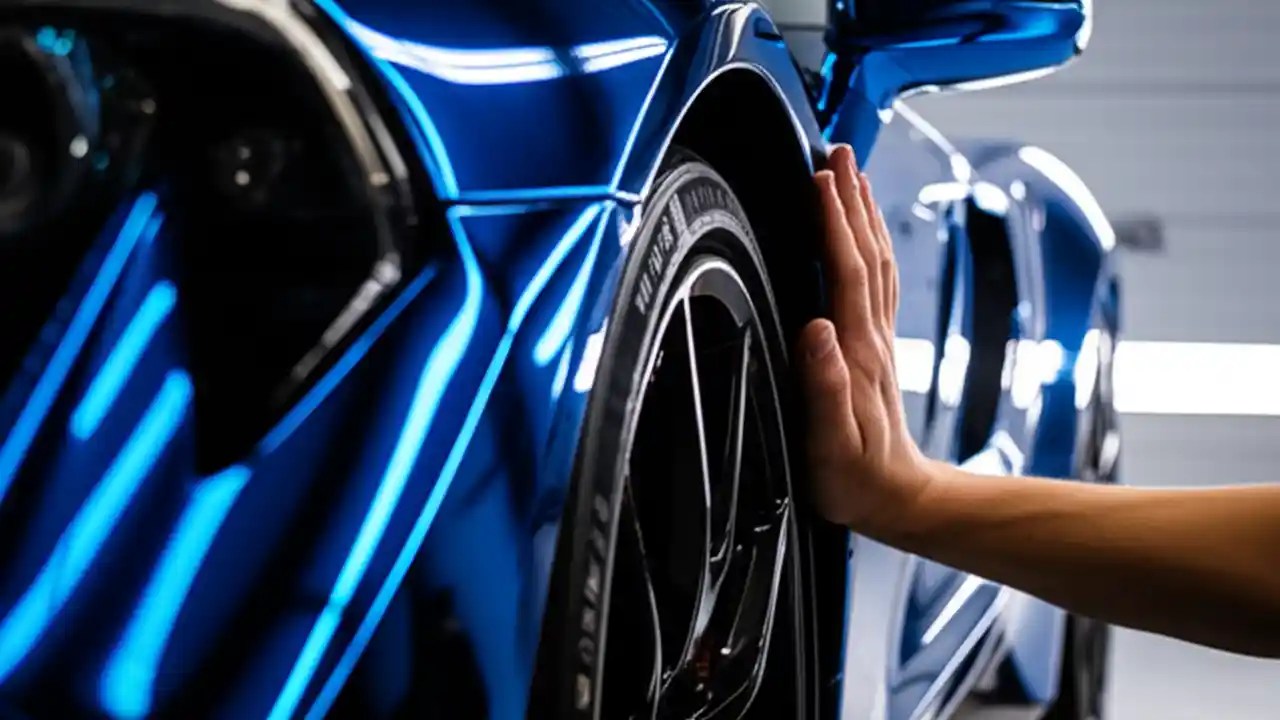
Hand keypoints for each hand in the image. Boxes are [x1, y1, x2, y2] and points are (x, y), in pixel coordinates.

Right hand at [798, 145, 933, 534]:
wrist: (900, 500)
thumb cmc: (856, 479)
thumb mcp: (830, 445)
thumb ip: (823, 387)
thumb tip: (814, 328)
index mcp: (855, 353)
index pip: (844, 273)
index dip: (832, 224)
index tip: (820, 179)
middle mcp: (871, 338)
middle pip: (865, 254)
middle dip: (851, 199)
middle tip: (839, 151)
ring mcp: (877, 341)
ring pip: (875, 261)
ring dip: (862, 214)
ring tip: (851, 173)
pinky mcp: (875, 349)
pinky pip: (876, 282)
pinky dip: (869, 245)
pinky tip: (861, 232)